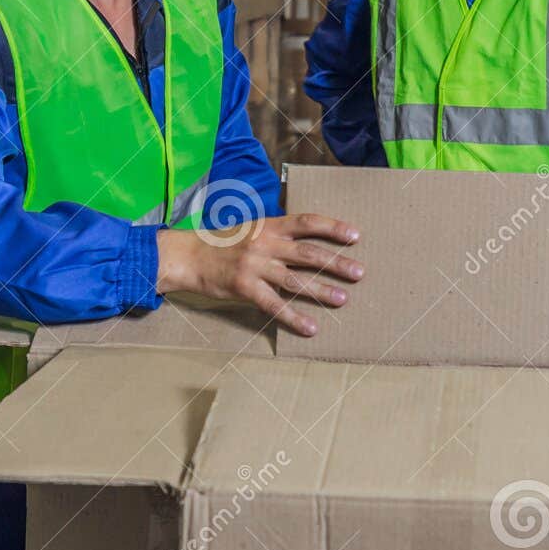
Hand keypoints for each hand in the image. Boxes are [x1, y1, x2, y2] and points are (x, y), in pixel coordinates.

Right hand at [155, 214, 362, 336]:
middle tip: (360, 272)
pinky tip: (311, 327)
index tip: (355, 235)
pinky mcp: (244, 288)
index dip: (333, 227)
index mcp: (269, 225)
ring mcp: (255, 266)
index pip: (307, 222)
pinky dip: (294, 317)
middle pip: (308, 253)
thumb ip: (277, 232)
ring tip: (343, 299)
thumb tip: (308, 237)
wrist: (189, 256)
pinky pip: (274, 305)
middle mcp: (265, 244)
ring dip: (322, 290)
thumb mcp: (251, 228)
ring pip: (296, 280)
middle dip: (337, 262)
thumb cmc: (223, 242)